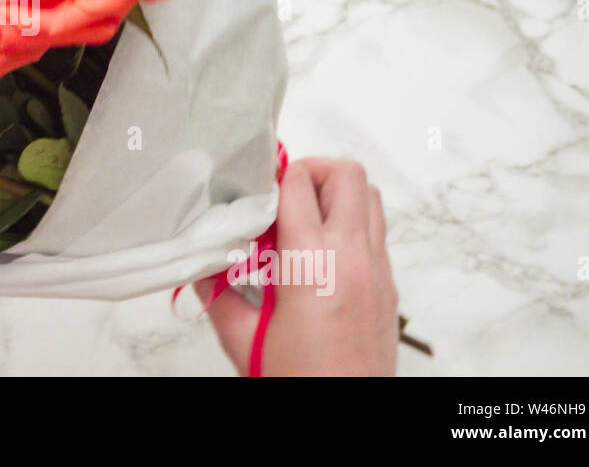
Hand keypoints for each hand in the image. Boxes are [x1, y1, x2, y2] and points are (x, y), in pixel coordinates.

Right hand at [199, 158, 398, 375]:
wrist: (347, 416)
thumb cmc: (302, 382)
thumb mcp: (242, 338)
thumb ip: (216, 294)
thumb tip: (200, 268)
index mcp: (312, 265)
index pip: (297, 185)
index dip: (272, 178)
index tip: (254, 192)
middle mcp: (352, 258)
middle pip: (346, 174)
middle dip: (311, 172)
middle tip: (284, 194)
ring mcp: (377, 271)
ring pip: (369, 197)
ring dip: (336, 195)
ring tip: (303, 219)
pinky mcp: (388, 287)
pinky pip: (376, 232)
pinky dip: (350, 225)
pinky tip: (320, 254)